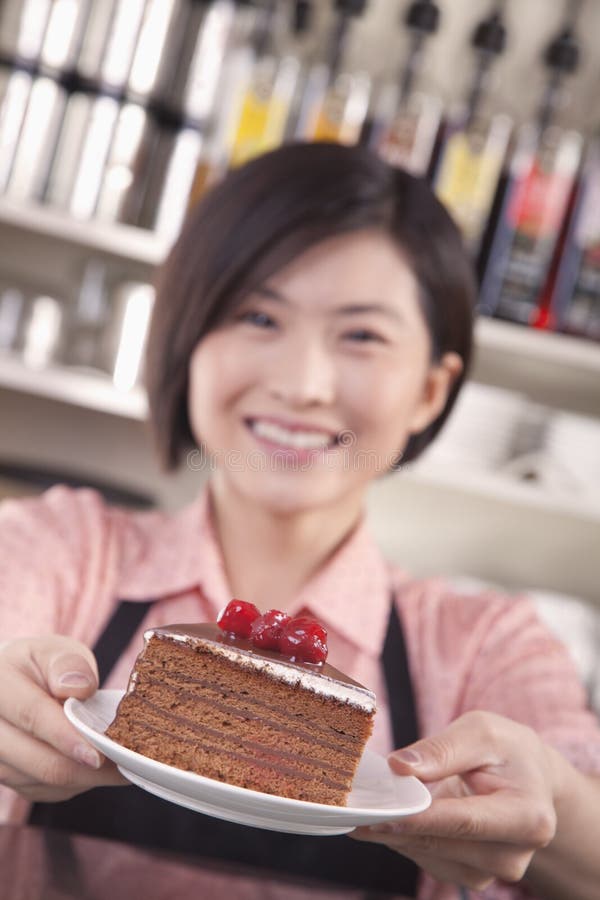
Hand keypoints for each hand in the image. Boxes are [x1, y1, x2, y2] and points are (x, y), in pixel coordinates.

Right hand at [0, 636, 128, 802]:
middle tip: (125, 764)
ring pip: (41, 781)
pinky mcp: (6, 775)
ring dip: (83, 777)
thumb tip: (79, 689)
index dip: (66, 737)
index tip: (98, 755)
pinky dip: (72, 783)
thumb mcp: (55, 651)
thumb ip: (68, 664)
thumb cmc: (41, 665)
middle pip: (37, 759)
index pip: (32, 715)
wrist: (18, 683)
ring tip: (118, 765)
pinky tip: (94, 769)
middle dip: (85, 767)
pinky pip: (42, 789)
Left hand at [352, 711, 559, 891]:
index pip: (464, 822)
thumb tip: (400, 767)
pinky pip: (430, 860)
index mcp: (528, 817)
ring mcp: (494, 870)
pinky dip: (406, 839)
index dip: (419, 819)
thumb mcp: (483, 732)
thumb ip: (443, 749)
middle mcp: (514, 855)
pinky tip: (392, 819)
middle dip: (398, 826)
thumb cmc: (509, 751)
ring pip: (431, 857)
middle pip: (444, 843)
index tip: (380, 813)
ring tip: (370, 809)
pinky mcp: (473, 874)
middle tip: (356, 811)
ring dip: (397, 834)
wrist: (532, 779)